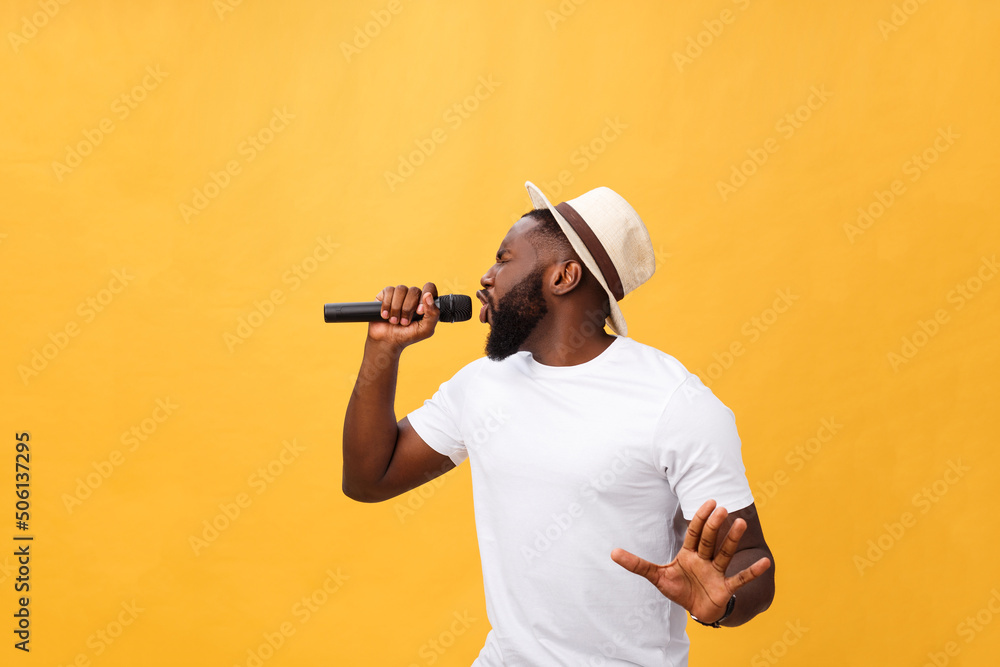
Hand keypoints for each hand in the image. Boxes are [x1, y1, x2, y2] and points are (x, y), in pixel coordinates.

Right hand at [367, 282, 439, 349]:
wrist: (387, 341)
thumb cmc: (407, 335)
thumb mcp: (425, 330)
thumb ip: (433, 314)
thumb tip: (428, 295)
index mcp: (425, 302)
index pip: (430, 287)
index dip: (425, 297)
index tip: (419, 311)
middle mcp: (413, 296)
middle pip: (414, 290)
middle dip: (408, 309)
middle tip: (404, 322)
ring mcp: (400, 294)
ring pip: (401, 289)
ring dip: (396, 308)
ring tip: (394, 321)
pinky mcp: (386, 294)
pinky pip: (389, 291)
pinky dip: (387, 305)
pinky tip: (386, 315)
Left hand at [610, 499, 771, 623]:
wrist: (696, 609)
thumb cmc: (678, 588)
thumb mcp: (656, 576)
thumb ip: (637, 564)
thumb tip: (612, 552)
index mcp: (689, 553)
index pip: (695, 532)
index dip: (700, 518)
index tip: (709, 502)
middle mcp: (705, 559)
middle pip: (709, 540)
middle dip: (714, 525)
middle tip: (721, 509)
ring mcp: (716, 572)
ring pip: (725, 553)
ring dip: (732, 540)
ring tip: (741, 524)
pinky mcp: (725, 588)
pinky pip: (740, 579)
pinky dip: (752, 572)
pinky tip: (766, 562)